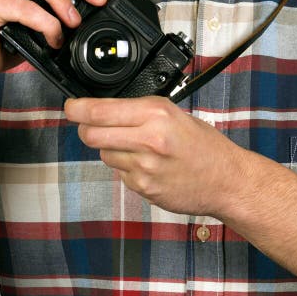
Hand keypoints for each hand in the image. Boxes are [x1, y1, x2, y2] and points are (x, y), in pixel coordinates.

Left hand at [65, 95, 243, 215]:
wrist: (225, 180)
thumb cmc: (204, 145)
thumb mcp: (174, 113)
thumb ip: (140, 110)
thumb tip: (106, 109)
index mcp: (156, 114)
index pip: (101, 111)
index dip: (77, 108)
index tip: (70, 107)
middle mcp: (148, 140)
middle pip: (92, 134)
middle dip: (86, 128)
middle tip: (91, 125)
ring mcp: (144, 168)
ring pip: (104, 154)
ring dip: (110, 148)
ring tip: (136, 146)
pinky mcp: (143, 188)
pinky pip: (120, 173)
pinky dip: (126, 167)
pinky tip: (147, 164)